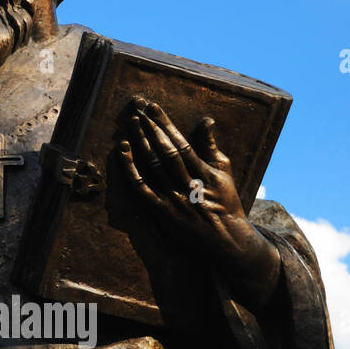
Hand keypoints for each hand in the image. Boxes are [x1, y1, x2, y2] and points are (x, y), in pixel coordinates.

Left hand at [117, 97, 280, 309]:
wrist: (227, 240)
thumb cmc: (226, 202)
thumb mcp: (223, 172)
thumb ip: (211, 146)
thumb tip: (206, 120)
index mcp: (204, 173)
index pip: (181, 143)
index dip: (165, 124)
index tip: (153, 108)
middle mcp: (187, 184)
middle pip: (165, 151)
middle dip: (150, 129)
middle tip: (137, 110)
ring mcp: (173, 199)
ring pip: (153, 165)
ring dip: (140, 142)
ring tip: (130, 123)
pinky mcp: (161, 212)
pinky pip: (141, 187)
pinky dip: (130, 168)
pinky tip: (122, 151)